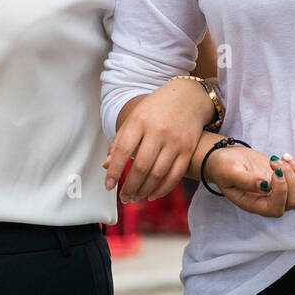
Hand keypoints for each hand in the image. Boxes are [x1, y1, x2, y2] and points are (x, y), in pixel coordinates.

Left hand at [103, 77, 215, 201]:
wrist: (188, 96)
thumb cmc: (156, 108)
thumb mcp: (134, 117)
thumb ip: (119, 141)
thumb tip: (106, 166)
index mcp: (140, 121)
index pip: (123, 150)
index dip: (114, 171)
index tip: (108, 186)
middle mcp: (158, 131)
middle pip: (141, 166)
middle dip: (130, 187)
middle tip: (124, 197)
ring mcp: (175, 141)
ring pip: (157, 174)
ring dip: (144, 190)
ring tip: (136, 197)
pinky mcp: (188, 149)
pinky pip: (175, 175)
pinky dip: (163, 189)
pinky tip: (153, 194)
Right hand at [206, 148, 294, 217]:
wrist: (229, 159)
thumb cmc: (225, 167)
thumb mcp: (229, 171)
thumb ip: (244, 180)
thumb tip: (264, 186)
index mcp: (255, 205)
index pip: (277, 209)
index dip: (281, 191)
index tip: (274, 171)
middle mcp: (270, 203)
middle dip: (290, 178)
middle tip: (273, 161)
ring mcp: (282, 196)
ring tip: (283, 158)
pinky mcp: (288, 185)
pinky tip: (287, 159)